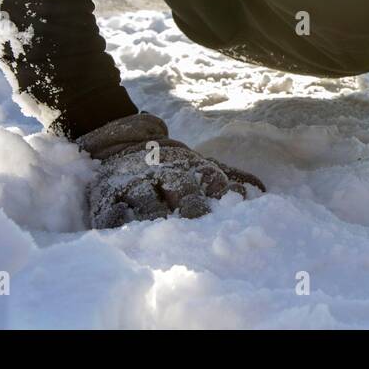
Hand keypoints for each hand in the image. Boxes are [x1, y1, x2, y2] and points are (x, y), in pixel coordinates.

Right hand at [77, 112, 265, 228]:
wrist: (121, 141)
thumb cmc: (170, 163)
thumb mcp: (198, 164)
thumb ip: (229, 177)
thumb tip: (261, 191)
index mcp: (189, 166)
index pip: (209, 176)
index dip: (219, 189)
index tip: (228, 203)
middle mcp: (163, 173)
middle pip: (179, 186)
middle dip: (190, 203)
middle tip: (198, 219)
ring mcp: (134, 183)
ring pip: (145, 198)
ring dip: (154, 212)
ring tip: (161, 227)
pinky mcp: (107, 195)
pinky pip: (109, 208)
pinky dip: (115, 216)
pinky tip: (122, 223)